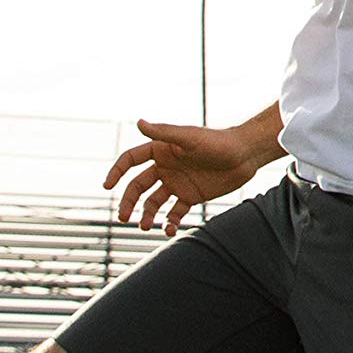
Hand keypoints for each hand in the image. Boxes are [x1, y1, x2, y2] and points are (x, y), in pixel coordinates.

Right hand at [105, 117, 269, 234]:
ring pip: (153, 202)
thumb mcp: (190, 137)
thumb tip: (139, 122)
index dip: (117, 171)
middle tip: (123, 217)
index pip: (131, 160)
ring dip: (146, 215)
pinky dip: (168, 222)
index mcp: (162, 150)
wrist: (246, 155)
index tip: (107, 186)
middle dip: (128, 202)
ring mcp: (177, 183)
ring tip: (145, 226)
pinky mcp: (191, 196)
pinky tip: (168, 230)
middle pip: (138, 186)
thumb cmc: (218, 141)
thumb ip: (164, 132)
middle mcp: (166, 167)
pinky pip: (174, 213)